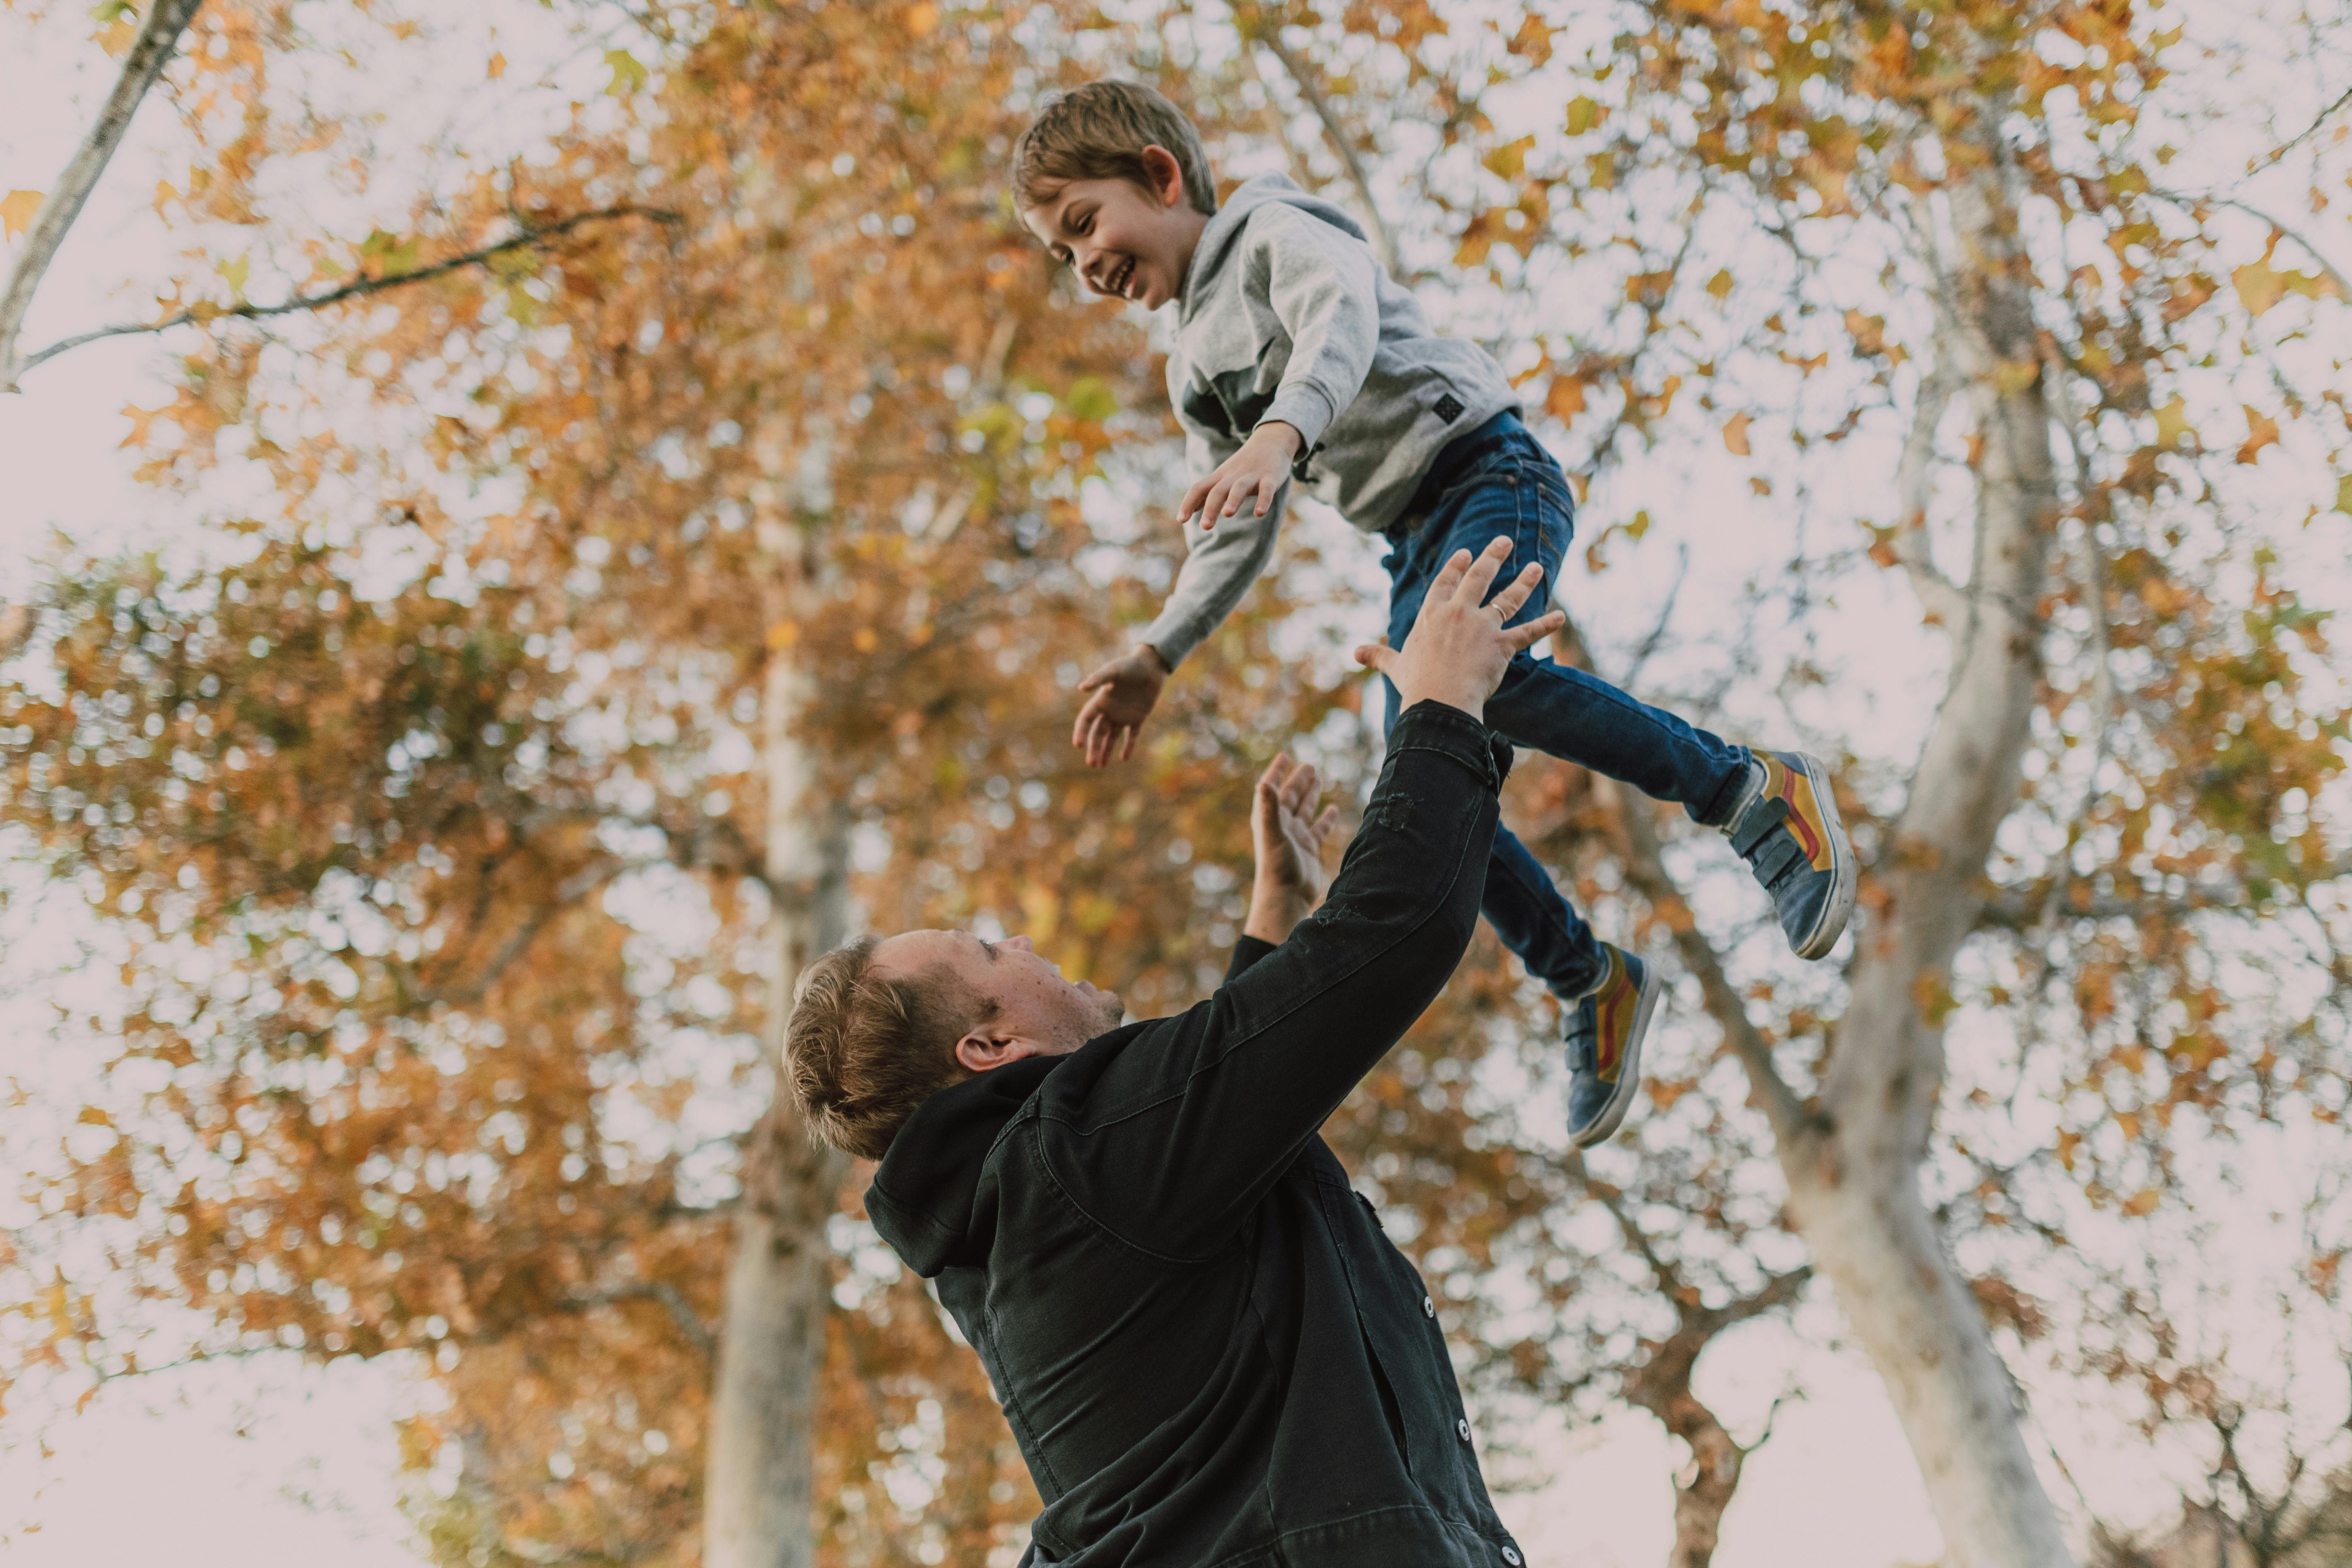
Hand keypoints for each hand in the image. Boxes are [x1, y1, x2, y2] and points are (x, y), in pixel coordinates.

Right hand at [1072, 644, 1170, 766]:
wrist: (1151, 665)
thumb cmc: (1130, 665)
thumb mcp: (1113, 671)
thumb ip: (1098, 678)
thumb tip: (1081, 688)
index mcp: (1101, 701)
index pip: (1086, 720)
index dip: (1080, 732)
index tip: (1077, 744)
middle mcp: (1110, 710)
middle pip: (1098, 733)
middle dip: (1093, 748)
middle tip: (1092, 764)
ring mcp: (1124, 715)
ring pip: (1112, 737)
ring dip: (1106, 750)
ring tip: (1100, 765)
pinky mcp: (1138, 717)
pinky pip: (1132, 735)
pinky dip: (1128, 746)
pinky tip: (1124, 758)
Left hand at [1179, 421, 1302, 529]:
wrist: (1272, 441)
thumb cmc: (1244, 465)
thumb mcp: (1224, 477)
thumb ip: (1208, 493)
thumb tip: (1191, 510)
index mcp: (1220, 477)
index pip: (1199, 488)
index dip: (1189, 502)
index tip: (1181, 520)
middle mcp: (1233, 476)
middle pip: (1218, 491)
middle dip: (1211, 508)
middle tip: (1205, 527)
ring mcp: (1252, 476)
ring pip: (1239, 488)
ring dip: (1233, 501)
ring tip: (1227, 514)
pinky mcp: (1270, 477)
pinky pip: (1266, 489)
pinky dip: (1263, 500)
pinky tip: (1260, 513)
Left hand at [1246, 753, 1341, 943]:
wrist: (1287, 897)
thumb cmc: (1277, 867)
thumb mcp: (1272, 834)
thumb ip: (1269, 808)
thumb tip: (1264, 783)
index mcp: (1270, 819)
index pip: (1273, 790)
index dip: (1277, 773)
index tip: (1285, 756)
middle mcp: (1282, 827)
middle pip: (1290, 798)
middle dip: (1298, 781)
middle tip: (1308, 765)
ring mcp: (1296, 838)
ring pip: (1304, 811)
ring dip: (1310, 795)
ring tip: (1317, 778)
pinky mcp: (1309, 850)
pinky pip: (1318, 829)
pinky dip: (1325, 818)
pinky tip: (1332, 809)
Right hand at [1351, 535, 1563, 722]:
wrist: (1438, 702)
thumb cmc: (1415, 685)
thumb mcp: (1395, 666)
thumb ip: (1379, 655)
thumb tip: (1356, 653)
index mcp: (1432, 614)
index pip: (1446, 582)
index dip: (1456, 565)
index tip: (1465, 553)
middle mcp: (1458, 613)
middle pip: (1478, 577)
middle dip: (1492, 556)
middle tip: (1504, 541)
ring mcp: (1482, 627)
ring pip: (1508, 598)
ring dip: (1524, 581)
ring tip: (1537, 566)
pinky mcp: (1501, 645)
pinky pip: (1527, 632)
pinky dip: (1546, 625)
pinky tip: (1560, 617)